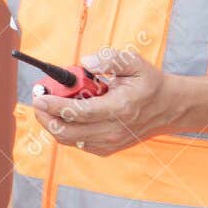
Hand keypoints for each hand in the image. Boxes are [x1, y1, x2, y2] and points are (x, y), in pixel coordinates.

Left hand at [30, 48, 176, 155]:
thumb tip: (86, 62)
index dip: (54, 105)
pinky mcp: (106, 148)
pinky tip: (67, 113)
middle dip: (46, 116)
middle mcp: (112, 130)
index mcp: (119, 108)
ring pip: (69, 139)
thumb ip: (110, 59)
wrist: (168, 108)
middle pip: (67, 131)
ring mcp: (109, 142)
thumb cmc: (148, 83)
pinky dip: (66, 130)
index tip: (39, 96)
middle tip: (39, 100)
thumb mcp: (134, 62)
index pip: (77, 112)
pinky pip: (77, 143)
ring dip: (53, 123)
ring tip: (49, 104)